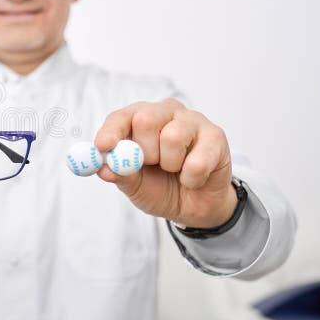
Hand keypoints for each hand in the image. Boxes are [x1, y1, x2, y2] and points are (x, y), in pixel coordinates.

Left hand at [94, 98, 237, 228]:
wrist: (193, 206)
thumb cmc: (160, 187)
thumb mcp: (134, 185)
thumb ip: (120, 174)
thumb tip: (103, 168)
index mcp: (138, 119)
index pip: (120, 117)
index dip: (110, 131)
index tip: (104, 147)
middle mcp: (164, 113)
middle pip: (145, 119)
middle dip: (144, 151)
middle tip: (151, 164)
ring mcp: (192, 120)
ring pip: (173, 137)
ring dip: (170, 164)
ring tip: (174, 170)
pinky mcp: (215, 135)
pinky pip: (197, 161)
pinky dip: (191, 178)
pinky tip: (193, 178)